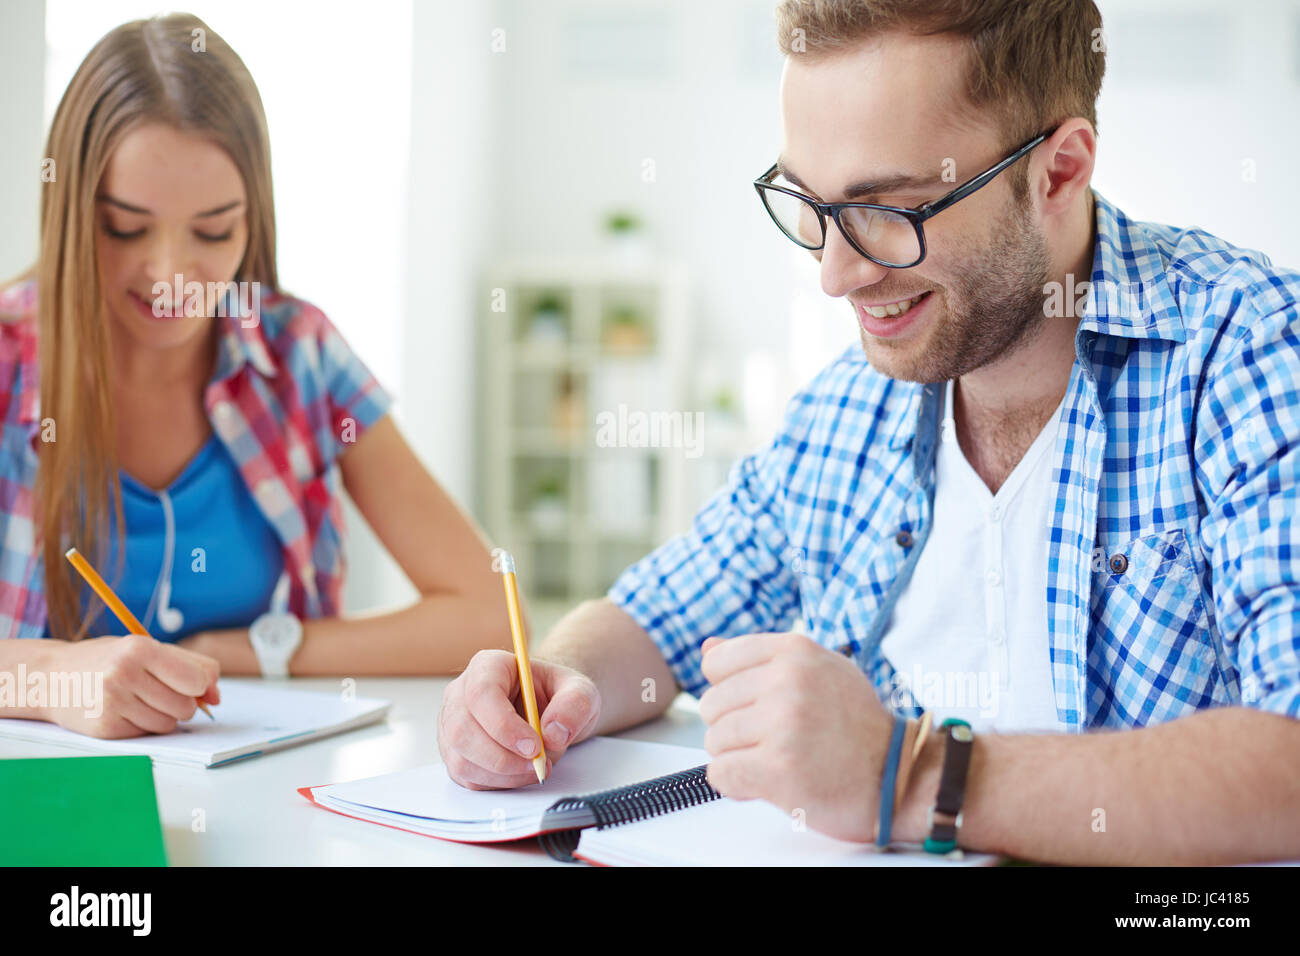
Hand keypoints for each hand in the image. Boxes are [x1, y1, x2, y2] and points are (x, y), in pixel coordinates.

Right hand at [42, 633, 220, 738]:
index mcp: (140, 649)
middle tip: (156, 690)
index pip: (196, 680)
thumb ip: (192, 666)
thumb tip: (216, 698)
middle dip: (180, 702)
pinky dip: (143, 725)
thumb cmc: (110, 660)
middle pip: (186, 707)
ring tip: (139, 699)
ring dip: (163, 715)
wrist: (51, 677)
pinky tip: (124, 710)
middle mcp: (124, 675)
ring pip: (169, 724)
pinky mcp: (105, 728)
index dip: (198, 685)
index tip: (186, 681)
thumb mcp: (148, 649)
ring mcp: (112, 703)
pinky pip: (147, 734)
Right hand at [438, 649, 600, 789]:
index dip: (503, 724)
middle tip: (537, 764)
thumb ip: (575, 704)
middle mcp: (462, 693)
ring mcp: (453, 725)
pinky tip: (519, 773)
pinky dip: (496, 783)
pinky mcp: (455, 753)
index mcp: (488, 666)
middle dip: (502, 757)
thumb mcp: (580, 691)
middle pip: (462, 730)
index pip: (481, 693)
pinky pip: (465, 777)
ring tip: (535, 768)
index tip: (534, 746)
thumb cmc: (558, 696)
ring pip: (461, 758)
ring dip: (501, 773)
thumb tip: (554, 733)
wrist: (550, 713)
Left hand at [699, 632, 892, 841]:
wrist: (897, 777)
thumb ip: (760, 658)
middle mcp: (787, 681)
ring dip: (739, 758)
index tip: (756, 706)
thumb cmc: (855, 726)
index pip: (716, 662)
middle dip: (734, 729)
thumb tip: (707, 647)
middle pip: (711, 705)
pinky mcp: (778, 767)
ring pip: (714, 741)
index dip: (729, 691)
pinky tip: (768, 782)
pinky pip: (721, 774)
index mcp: (795, 650)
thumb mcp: (818, 671)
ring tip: (778, 760)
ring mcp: (782, 724)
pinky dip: (737, 785)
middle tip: (774, 740)